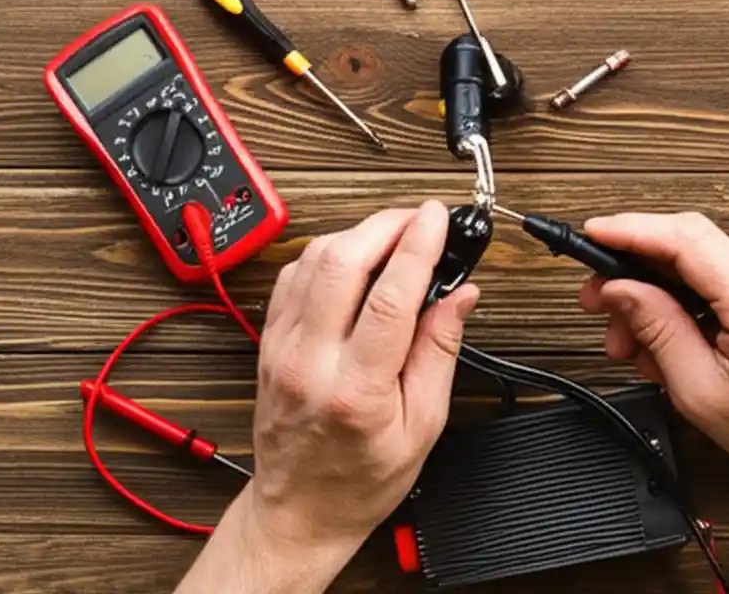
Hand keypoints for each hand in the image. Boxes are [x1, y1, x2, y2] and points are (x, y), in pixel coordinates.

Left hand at [242, 203, 478, 556]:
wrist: (300, 510)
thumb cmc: (362, 478)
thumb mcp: (423, 425)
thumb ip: (440, 352)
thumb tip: (460, 296)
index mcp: (357, 390)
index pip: (390, 296)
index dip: (418, 246)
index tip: (439, 219)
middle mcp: (311, 362)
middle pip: (341, 261)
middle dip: (386, 224)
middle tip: (421, 218)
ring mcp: (282, 348)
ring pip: (312, 260)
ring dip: (357, 234)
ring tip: (395, 236)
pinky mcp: (268, 342)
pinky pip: (293, 276)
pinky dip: (327, 254)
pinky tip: (355, 258)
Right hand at [578, 212, 728, 488]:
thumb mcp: (702, 392)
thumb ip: (657, 331)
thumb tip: (618, 289)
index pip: (684, 240)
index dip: (630, 231)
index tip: (591, 233)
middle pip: (686, 244)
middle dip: (635, 275)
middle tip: (600, 307)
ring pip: (699, 259)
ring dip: (659, 292)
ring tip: (638, 343)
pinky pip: (721, 270)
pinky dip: (689, 296)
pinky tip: (673, 333)